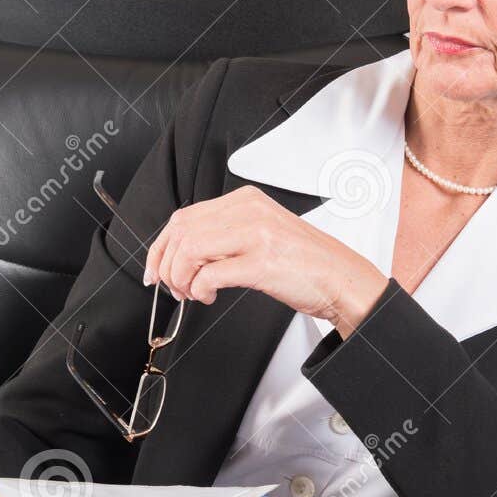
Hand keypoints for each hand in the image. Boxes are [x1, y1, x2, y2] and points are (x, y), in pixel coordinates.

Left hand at [142, 186, 388, 340]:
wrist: (341, 279)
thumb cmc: (303, 263)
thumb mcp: (260, 234)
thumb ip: (225, 235)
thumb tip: (182, 254)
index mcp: (245, 200)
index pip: (184, 217)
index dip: (160, 247)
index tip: (155, 269)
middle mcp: (249, 211)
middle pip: (181, 232)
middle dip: (167, 265)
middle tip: (173, 287)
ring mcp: (256, 235)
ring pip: (190, 250)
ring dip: (181, 278)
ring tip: (192, 293)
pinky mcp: (262, 262)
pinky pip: (210, 275)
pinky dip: (199, 289)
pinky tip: (208, 297)